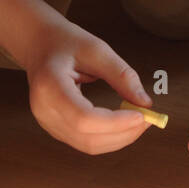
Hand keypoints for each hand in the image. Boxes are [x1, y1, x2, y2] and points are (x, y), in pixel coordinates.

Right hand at [23, 17, 154, 154]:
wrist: (39, 44)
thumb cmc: (66, 42)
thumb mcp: (96, 49)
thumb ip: (121, 75)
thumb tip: (146, 103)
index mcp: (49, 86)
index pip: (84, 118)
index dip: (115, 123)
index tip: (143, 115)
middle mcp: (44, 111)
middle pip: (87, 138)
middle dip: (123, 134)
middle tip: (150, 119)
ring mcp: (46, 123)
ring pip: (88, 145)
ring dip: (119, 138)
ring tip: (140, 120)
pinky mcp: (55, 128)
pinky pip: (85, 141)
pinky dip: (109, 136)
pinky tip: (123, 122)